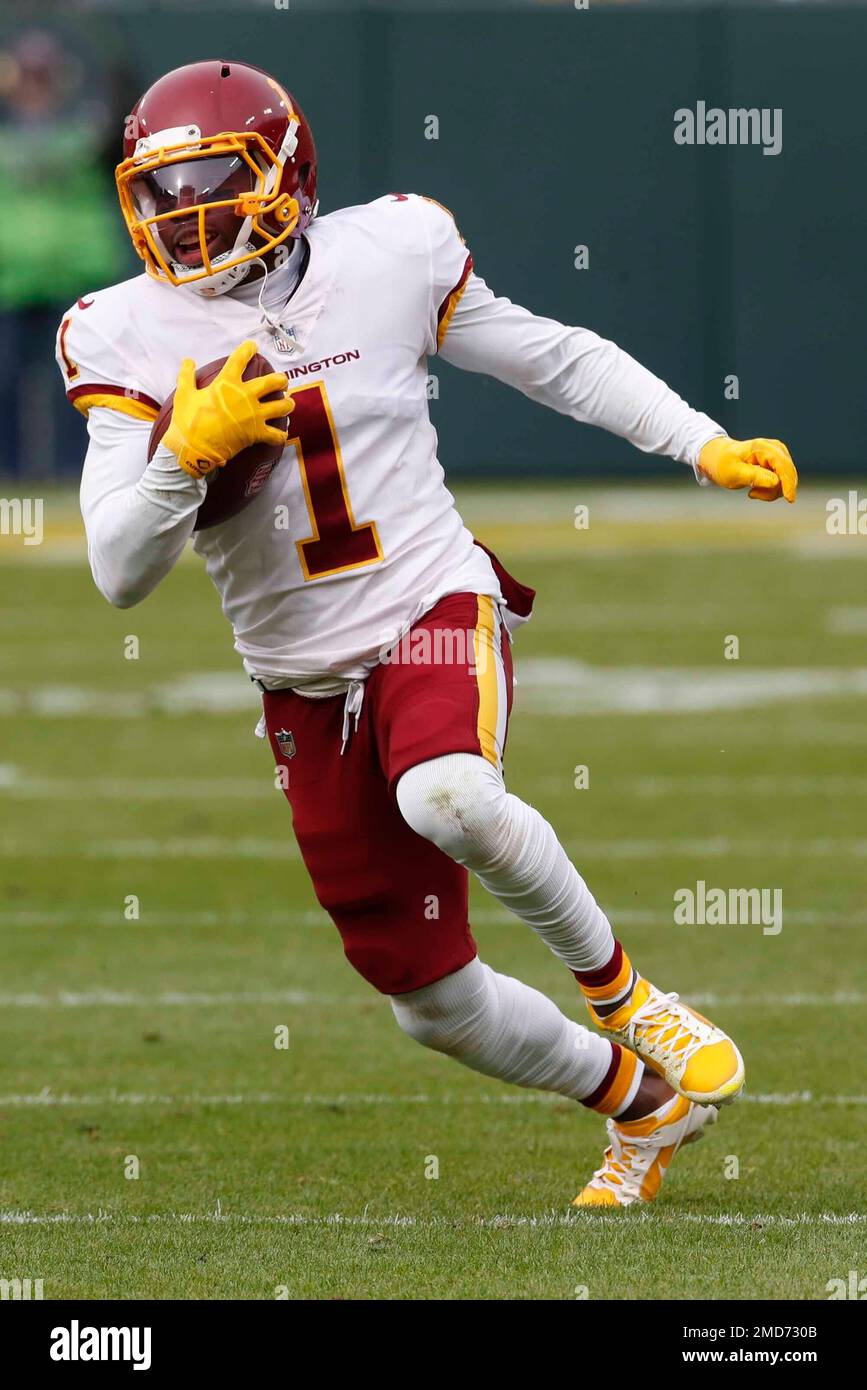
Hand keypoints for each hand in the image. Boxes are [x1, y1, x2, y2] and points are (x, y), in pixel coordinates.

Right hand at [164, 340, 291, 478]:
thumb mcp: (183, 394)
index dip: (248, 349)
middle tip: (283, 381)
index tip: (253, 346)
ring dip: (287, 405)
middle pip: (271, 382)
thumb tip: (187, 360)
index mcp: (227, 384)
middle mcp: (245, 396)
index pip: (239, 359)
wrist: (194, 448)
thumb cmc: (187, 420)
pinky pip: (276, 435)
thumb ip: (186, 375)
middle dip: (281, 380)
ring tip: (289, 404)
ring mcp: (253, 415)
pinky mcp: (256, 433)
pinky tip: (282, 434)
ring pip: (281, 407)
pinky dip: (280, 435)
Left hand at [698, 436, 797, 502]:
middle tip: (752, 494)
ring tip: (752, 491)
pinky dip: (770, 490)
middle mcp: (775, 448)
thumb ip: (755, 477)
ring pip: (786, 481)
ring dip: (770, 492)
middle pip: (787, 475)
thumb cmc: (724, 464)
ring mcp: (779, 455)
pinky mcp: (779, 463)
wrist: (720, 458)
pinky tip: (756, 488)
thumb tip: (776, 482)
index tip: (789, 499)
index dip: (788, 483)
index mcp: (763, 448)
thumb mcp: (734, 473)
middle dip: (772, 491)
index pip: (782, 466)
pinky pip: (783, 482)